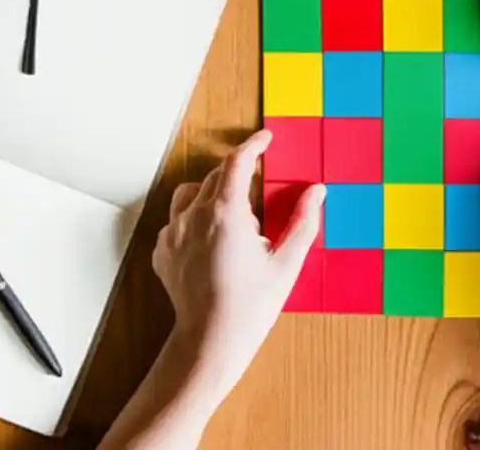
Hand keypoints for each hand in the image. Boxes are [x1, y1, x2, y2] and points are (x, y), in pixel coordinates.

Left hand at [154, 130, 323, 388]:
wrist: (210, 341)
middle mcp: (194, 216)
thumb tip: (317, 191)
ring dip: (212, 194)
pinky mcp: (162, 251)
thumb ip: (303, 222)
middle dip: (239, 177)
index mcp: (226, 214)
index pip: (238, 162)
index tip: (266, 139)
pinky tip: (212, 244)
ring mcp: (173, 233)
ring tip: (232, 220)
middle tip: (259, 204)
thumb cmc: (251, 305)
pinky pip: (176, 221)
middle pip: (216, 176)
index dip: (254, 145)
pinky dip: (194, 221)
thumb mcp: (287, 263)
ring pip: (190, 194)